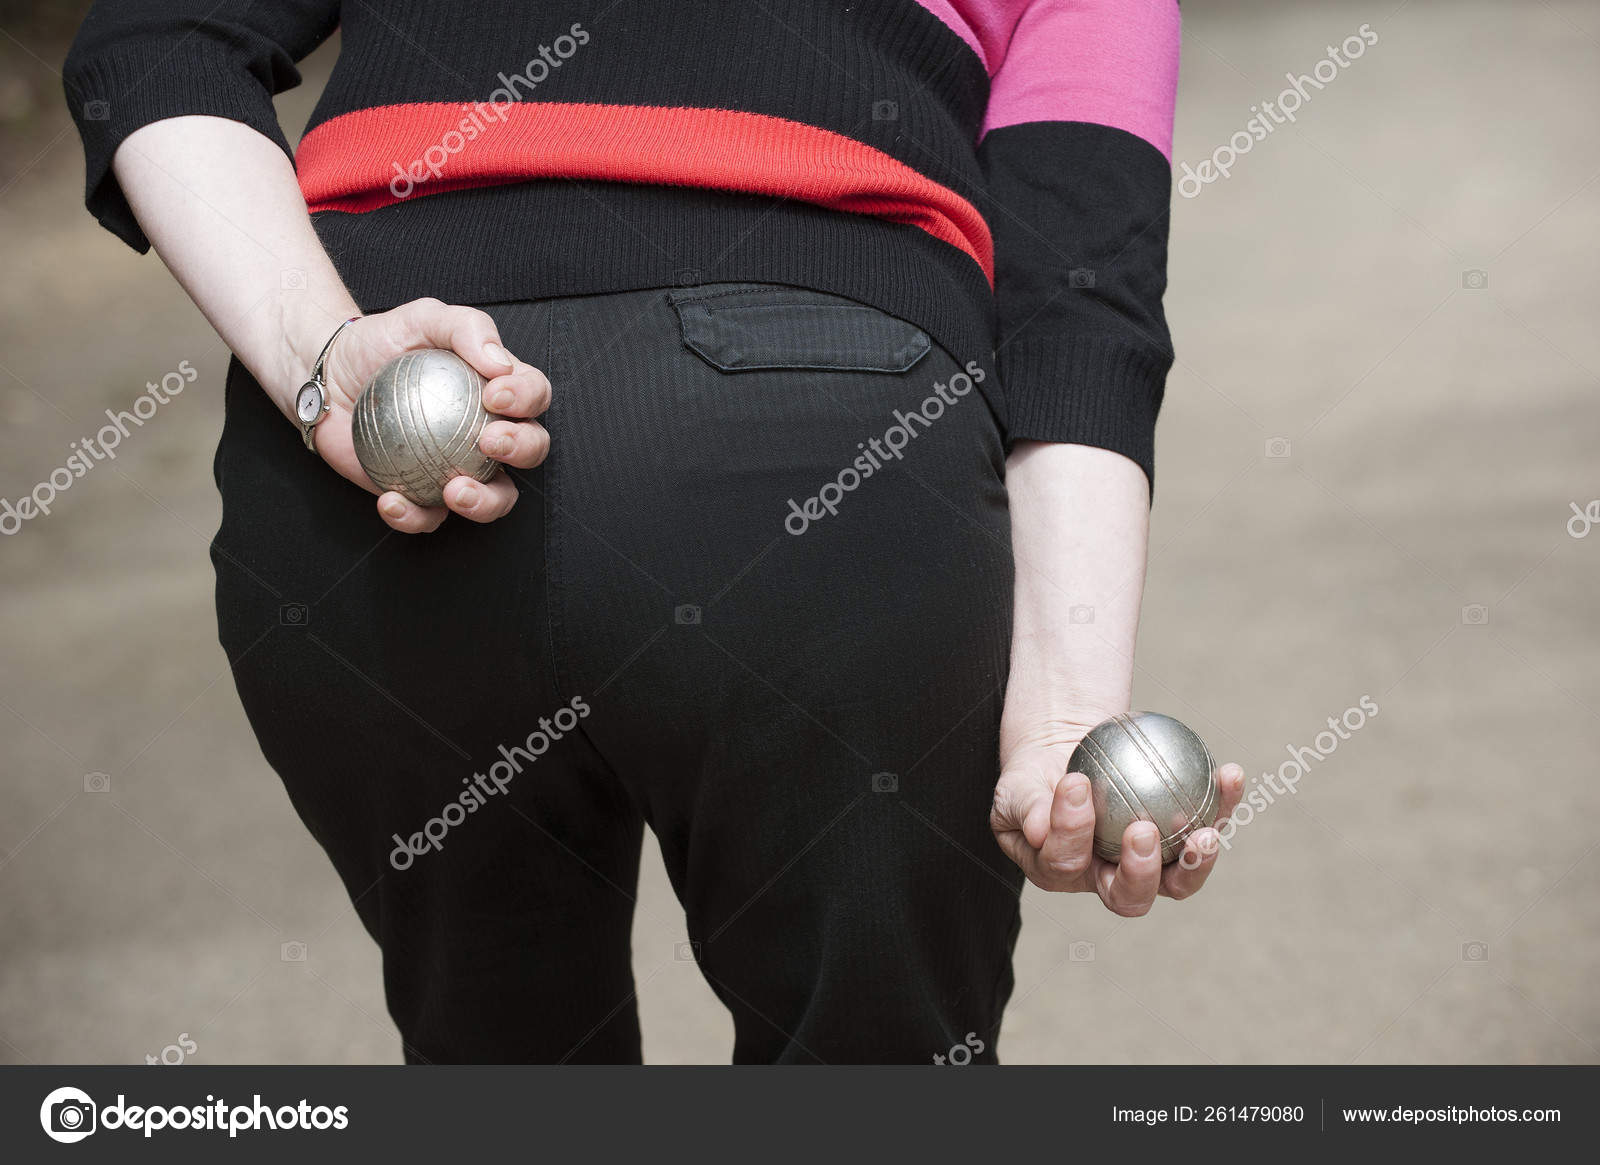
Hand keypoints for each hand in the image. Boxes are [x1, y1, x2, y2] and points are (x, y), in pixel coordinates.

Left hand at [302, 298, 551, 532]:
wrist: (330, 373)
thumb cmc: (382, 341)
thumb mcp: (424, 318)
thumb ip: (467, 327)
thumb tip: (500, 364)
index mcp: (499, 393)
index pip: (535, 396)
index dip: (528, 399)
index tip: (495, 396)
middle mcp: (489, 435)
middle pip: (530, 450)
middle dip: (522, 451)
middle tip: (488, 442)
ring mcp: (459, 469)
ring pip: (495, 499)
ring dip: (484, 503)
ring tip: (455, 491)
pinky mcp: (422, 496)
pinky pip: (428, 517)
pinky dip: (414, 517)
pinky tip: (392, 502)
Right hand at [991, 715, 1245, 914]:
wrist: (1070, 754)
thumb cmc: (1036, 775)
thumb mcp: (1017, 785)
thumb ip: (1025, 807)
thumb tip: (1039, 830)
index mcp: (1062, 873)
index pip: (1066, 862)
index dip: (1071, 830)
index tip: (1074, 782)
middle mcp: (1108, 879)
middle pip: (1129, 896)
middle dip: (1141, 872)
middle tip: (1143, 830)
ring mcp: (1150, 865)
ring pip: (1177, 879)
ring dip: (1196, 862)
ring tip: (1205, 832)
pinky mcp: (1181, 841)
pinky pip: (1205, 826)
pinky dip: (1223, 805)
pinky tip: (1230, 774)